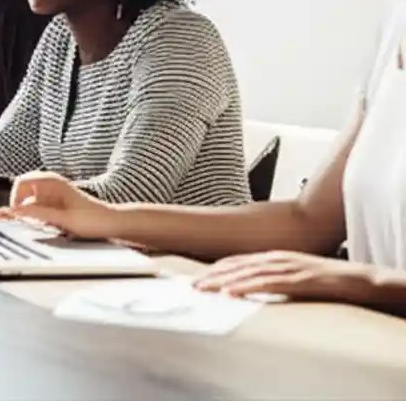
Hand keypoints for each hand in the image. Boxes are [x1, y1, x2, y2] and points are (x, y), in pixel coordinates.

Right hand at [0, 171, 117, 237]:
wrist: (111, 224)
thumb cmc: (93, 219)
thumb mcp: (63, 218)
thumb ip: (38, 212)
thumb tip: (17, 210)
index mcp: (53, 182)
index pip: (22, 182)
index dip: (16, 198)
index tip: (17, 213)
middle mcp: (51, 185)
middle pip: (22, 191)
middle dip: (19, 205)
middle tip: (20, 220)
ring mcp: (52, 195)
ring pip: (29, 201)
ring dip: (28, 213)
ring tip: (35, 223)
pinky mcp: (55, 204)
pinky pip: (38, 208)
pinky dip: (36, 217)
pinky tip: (44, 225)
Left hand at [194, 251, 379, 302]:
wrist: (357, 278)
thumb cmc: (324, 279)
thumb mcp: (291, 275)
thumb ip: (270, 278)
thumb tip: (248, 287)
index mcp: (273, 256)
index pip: (236, 261)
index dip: (214, 269)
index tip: (195, 278)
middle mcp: (276, 258)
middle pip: (237, 265)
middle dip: (212, 275)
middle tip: (191, 286)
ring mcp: (287, 266)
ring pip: (248, 272)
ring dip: (223, 281)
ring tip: (204, 288)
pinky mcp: (299, 278)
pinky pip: (268, 283)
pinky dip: (247, 287)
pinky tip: (232, 292)